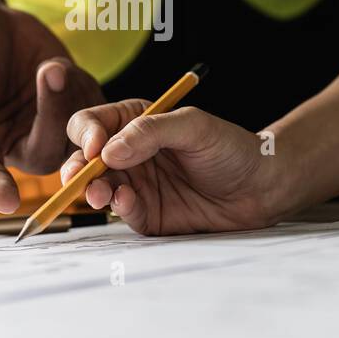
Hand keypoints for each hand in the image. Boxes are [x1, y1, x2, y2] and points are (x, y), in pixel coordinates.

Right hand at [0, 0, 103, 212]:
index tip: (7, 201)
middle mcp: (14, 142)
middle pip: (43, 154)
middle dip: (53, 117)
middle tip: (50, 71)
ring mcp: (47, 127)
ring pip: (73, 135)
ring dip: (70, 99)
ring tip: (50, 65)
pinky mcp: (71, 106)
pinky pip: (91, 109)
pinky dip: (82, 86)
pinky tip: (61, 66)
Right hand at [61, 100, 284, 235]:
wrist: (261, 187)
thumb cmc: (231, 148)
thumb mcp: (194, 127)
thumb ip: (150, 132)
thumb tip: (107, 151)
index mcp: (135, 122)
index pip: (92, 124)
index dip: (86, 134)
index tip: (95, 148)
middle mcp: (129, 154)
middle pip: (85, 160)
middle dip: (76, 169)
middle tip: (79, 179)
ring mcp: (136, 185)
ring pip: (98, 188)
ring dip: (92, 190)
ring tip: (101, 194)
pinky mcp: (148, 214)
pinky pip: (123, 212)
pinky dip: (119, 207)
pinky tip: (127, 201)